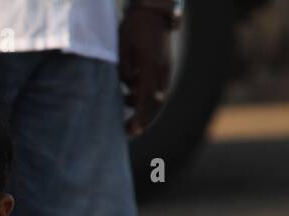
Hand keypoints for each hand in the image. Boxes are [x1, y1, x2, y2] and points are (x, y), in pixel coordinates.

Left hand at [119, 5, 172, 135]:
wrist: (154, 11)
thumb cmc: (134, 27)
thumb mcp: (122, 48)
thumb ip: (124, 71)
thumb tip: (127, 87)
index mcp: (150, 66)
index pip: (145, 98)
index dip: (139, 116)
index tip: (133, 130)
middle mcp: (161, 69)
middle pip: (155, 103)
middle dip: (143, 119)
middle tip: (130, 131)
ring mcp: (165, 68)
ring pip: (157, 97)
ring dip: (144, 107)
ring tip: (125, 106)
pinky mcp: (165, 66)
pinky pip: (158, 88)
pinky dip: (148, 97)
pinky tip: (134, 97)